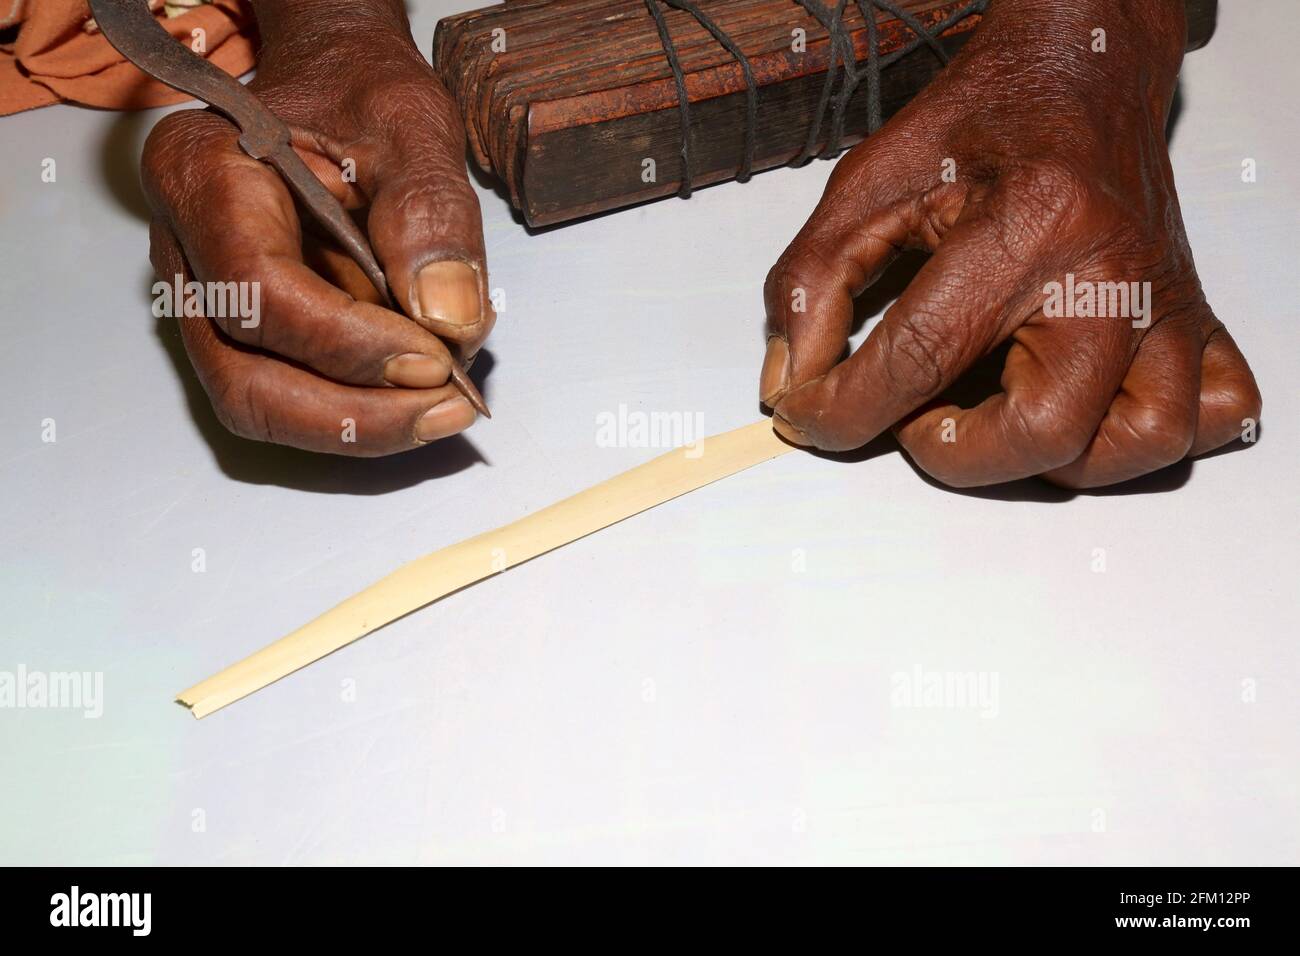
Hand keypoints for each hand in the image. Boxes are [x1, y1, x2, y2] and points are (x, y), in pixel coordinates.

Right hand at [142, 0, 492, 455]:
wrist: (336, 93)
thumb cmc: (360, 96)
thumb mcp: (411, 126)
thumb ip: (430, 212)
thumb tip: (448, 317)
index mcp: (202, 172)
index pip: (259, 290)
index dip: (350, 343)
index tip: (434, 357)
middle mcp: (183, 248)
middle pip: (242, 376)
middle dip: (351, 415)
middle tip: (444, 409)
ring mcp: (205, 298)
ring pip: (258, 401)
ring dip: (356, 426)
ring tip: (441, 408)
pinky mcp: (242, 332)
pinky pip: (286, 395)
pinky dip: (356, 409)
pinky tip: (418, 391)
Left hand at [760, 0, 1260, 486]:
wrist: (1078, 69)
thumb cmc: (983, 118)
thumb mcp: (868, 182)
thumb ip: (813, 281)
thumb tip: (791, 380)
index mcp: (1028, 222)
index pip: (923, 356)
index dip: (843, 408)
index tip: (806, 415)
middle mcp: (1111, 268)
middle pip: (1045, 430)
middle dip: (952, 452)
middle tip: (911, 414)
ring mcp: (1163, 299)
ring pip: (1138, 444)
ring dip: (1047, 458)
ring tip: (990, 411)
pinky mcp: (1191, 313)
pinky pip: (1210, 413)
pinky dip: (1147, 437)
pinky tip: (1088, 409)